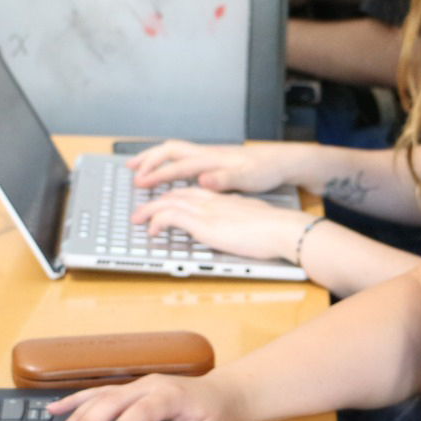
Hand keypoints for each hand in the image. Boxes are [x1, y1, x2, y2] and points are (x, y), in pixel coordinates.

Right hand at [47, 372, 239, 420]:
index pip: (141, 412)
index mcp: (169, 396)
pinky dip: (76, 401)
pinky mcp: (130, 390)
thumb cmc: (216, 416)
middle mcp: (149, 387)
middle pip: (112, 402)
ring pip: (101, 397)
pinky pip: (99, 393)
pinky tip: (56, 410)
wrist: (221, 394)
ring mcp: (137, 386)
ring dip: (77, 414)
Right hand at [127, 139, 297, 192]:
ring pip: (176, 152)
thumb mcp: (249, 178)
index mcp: (212, 159)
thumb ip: (225, 179)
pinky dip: (169, 163)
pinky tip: (167, 172)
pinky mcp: (214, 160)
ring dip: (156, 159)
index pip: (177, 165)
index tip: (140, 183)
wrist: (283, 161)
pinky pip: (183, 158)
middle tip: (130, 170)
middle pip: (170, 150)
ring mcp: (210, 156)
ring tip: (139, 167)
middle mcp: (208, 154)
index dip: (157, 174)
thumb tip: (202, 180)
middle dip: (148, 159)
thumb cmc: (267, 170)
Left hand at [134, 186, 315, 261]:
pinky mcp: (202, 223)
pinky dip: (155, 221)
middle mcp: (212, 200)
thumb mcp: (254, 217)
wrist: (283, 228)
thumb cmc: (276, 228)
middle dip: (156, 199)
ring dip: (148, 210)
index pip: (193, 191)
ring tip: (137, 219)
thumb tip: (239, 224)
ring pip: (166, 202)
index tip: (165, 200)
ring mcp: (206, 210)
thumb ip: (241, 218)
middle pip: (176, 193)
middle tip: (142, 209)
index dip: (175, 195)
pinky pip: (169, 217)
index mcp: (224, 199)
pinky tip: (151, 230)